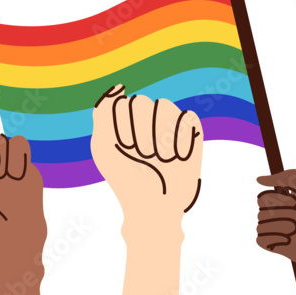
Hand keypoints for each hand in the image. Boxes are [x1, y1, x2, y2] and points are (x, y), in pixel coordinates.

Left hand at [91, 85, 202, 229]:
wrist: (154, 207)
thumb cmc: (125, 179)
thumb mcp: (103, 147)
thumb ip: (103, 114)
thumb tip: (119, 87)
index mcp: (125, 118)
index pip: (122, 102)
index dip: (122, 127)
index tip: (123, 148)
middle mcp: (148, 117)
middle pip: (142, 102)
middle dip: (139, 132)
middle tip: (142, 155)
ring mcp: (171, 123)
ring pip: (165, 106)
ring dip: (158, 136)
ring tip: (159, 158)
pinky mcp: (192, 133)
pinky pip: (188, 118)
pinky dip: (181, 138)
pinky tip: (177, 156)